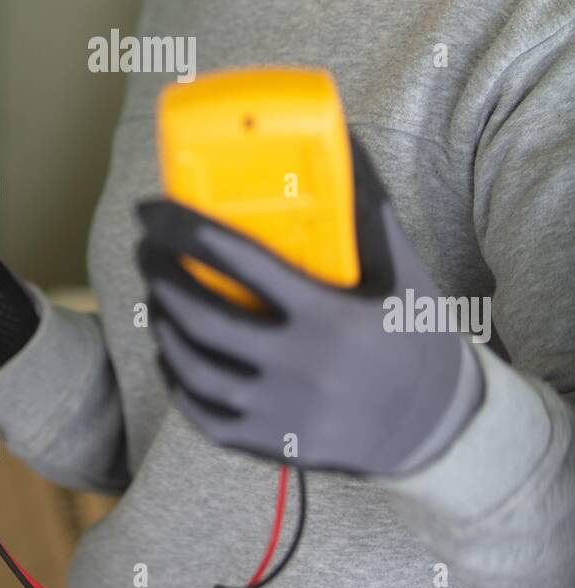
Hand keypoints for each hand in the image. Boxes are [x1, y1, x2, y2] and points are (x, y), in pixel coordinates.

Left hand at [135, 134, 483, 475]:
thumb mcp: (404, 272)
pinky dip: (177, 378)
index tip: (150, 210)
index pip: (238, 260)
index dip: (184, 229)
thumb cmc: (418, 338)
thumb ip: (368, 211)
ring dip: (162, 323)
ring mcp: (281, 413)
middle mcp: (299, 368)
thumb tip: (343, 142)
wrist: (441, 429)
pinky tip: (171, 350)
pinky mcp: (273, 446)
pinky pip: (202, 414)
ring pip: (193, 366)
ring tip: (155, 293)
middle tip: (147, 250)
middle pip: (202, 315)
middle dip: (160, 274)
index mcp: (328, 317)